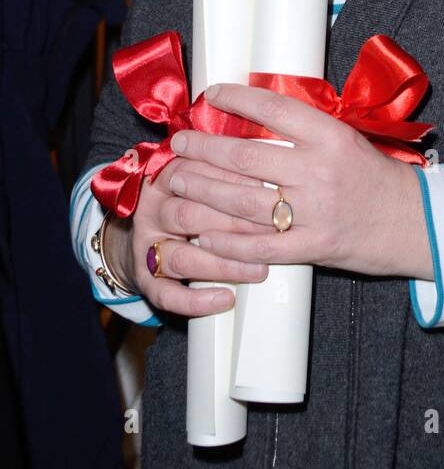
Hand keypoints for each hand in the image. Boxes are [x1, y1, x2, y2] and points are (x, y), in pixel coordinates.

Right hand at [103, 153, 269, 317]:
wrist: (147, 237)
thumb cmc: (190, 201)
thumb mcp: (203, 176)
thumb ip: (229, 169)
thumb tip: (273, 167)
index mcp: (165, 178)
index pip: (195, 174)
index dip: (232, 182)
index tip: (266, 191)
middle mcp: (151, 212)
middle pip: (187, 215)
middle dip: (233, 225)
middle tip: (272, 235)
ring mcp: (145, 248)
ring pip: (181, 258)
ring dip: (223, 265)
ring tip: (258, 271)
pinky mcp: (146, 281)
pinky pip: (167, 294)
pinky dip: (197, 300)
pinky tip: (225, 298)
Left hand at [165, 81, 433, 280]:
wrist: (419, 224)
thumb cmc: (380, 179)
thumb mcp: (349, 140)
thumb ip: (307, 131)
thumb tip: (257, 116)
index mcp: (331, 137)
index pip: (274, 110)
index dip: (237, 99)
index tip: (212, 93)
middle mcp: (319, 172)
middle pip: (245, 158)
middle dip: (204, 149)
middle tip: (178, 142)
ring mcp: (314, 212)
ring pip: (242, 202)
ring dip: (202, 191)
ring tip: (176, 180)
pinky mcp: (313, 247)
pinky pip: (259, 245)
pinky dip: (226, 241)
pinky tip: (201, 231)